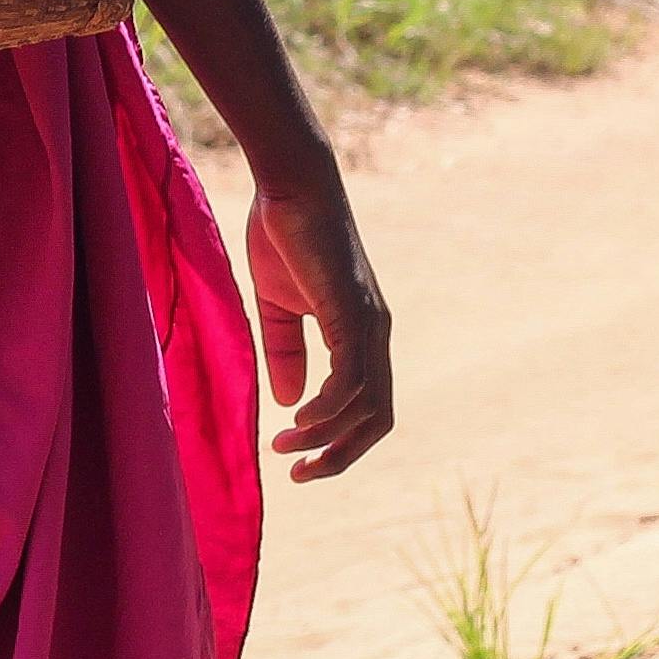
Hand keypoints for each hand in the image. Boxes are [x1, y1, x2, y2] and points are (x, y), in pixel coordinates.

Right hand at [248, 170, 392, 480]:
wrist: (290, 184)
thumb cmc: (284, 235)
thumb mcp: (279, 306)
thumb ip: (286, 352)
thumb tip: (290, 405)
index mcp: (361, 333)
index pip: (368, 406)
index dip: (339, 439)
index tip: (297, 456)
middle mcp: (375, 334)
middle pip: (379, 419)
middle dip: (341, 455)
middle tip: (301, 474)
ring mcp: (369, 324)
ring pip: (368, 405)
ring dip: (328, 436)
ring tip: (289, 447)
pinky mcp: (352, 311)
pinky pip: (352, 378)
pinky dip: (329, 407)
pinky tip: (301, 418)